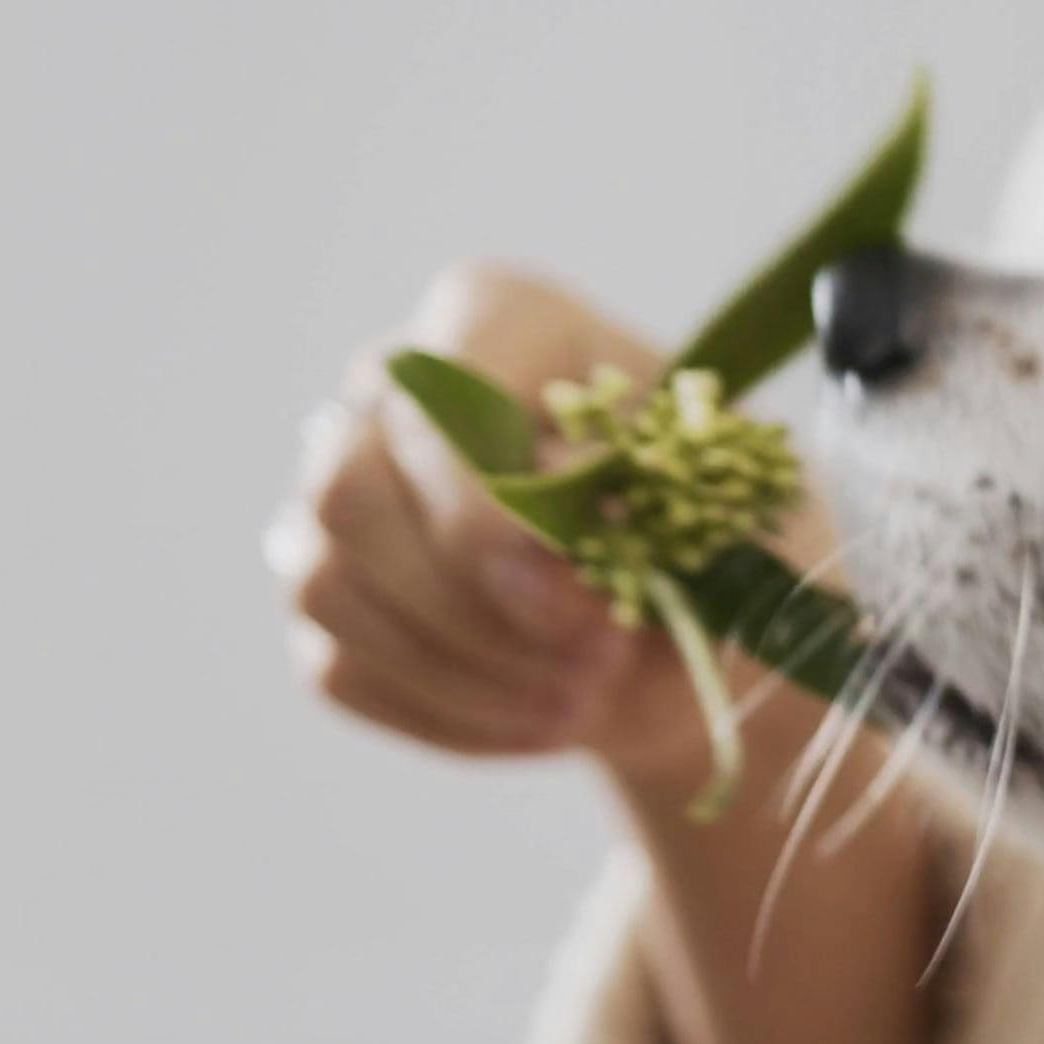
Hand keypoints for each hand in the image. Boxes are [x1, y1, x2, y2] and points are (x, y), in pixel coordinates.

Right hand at [270, 262, 731, 799]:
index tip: (579, 597)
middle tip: (595, 663)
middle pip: (348, 491)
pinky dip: (450, 714)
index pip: (432, 398)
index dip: (486, 508)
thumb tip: (552, 494)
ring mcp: (341, 495)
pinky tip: (538, 724)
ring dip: (466, 671)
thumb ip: (635, 483)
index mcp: (497, 320)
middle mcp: (390, 388)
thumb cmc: (711, 525)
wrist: (697, 616)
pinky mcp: (327, 599)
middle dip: (471, 606)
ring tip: (583, 704)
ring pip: (330, 586)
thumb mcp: (716, 494)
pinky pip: (342, 668)